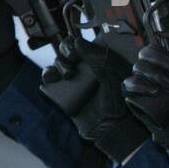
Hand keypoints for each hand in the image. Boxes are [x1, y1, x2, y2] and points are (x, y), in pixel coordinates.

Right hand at [41, 36, 148, 162]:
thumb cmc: (120, 100)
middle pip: (66, 52)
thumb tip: (77, 41)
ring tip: (68, 74)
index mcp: (100, 60)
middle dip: (65, 52)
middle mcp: (86, 69)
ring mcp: (74, 81)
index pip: (81, 44)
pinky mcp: (64, 94)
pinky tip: (52, 78)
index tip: (77, 50)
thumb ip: (96, 55)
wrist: (115, 126)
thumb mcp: (112, 73)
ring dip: (58, 64)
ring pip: (57, 65)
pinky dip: (48, 76)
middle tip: (72, 59)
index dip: (75, 44)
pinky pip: (51, 82)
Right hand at [123, 43, 168, 149]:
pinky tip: (154, 90)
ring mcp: (146, 88)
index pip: (155, 50)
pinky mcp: (138, 102)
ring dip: (153, 73)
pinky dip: (138, 84)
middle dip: (158, 60)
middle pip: (143, 57)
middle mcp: (155, 76)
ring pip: (136, 69)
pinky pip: (128, 87)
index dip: (162, 53)